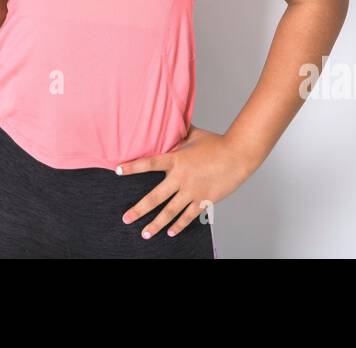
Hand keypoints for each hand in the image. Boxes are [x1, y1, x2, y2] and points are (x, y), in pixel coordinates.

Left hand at [115, 125, 255, 239]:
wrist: (238, 156)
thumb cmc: (217, 143)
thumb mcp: (195, 135)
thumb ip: (180, 134)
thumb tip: (171, 122)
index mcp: (176, 159)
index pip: (149, 163)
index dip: (132, 166)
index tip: (117, 170)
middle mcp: (181, 178)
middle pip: (155, 197)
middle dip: (139, 209)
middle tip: (125, 218)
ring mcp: (192, 191)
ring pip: (170, 211)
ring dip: (156, 224)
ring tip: (144, 234)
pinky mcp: (203, 200)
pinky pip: (188, 216)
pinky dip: (178, 225)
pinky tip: (170, 232)